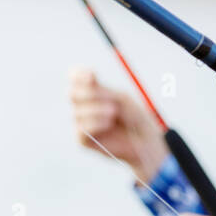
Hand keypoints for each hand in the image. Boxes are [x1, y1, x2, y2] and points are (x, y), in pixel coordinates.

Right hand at [68, 67, 167, 182]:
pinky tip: (109, 126)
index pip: (74, 78)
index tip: (93, 77)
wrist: (143, 140)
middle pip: (72, 94)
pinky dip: (96, 124)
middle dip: (89, 94)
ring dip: (98, 110)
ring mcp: (81, 122)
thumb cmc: (134, 116)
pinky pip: (82, 128)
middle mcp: (83, 106)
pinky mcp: (82, 139)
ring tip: (114, 114)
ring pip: (78, 112)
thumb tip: (91, 82)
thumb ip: (104, 91)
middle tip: (111, 101)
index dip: (78, 75)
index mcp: (92, 92)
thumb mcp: (122, 99)